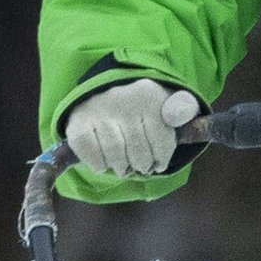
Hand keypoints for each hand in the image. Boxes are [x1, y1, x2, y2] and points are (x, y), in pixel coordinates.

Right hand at [64, 78, 200, 177]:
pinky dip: (98, 163)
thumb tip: (183, 112)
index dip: (162, 157)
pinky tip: (104, 164)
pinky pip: (88, 150)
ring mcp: (97, 110)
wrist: (105, 93)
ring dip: (122, 166)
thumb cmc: (143, 108)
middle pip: (137, 148)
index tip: (160, 164)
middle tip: (142, 167)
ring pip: (114, 151)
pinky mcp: (77, 122)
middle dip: (142, 164)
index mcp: (148, 94)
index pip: (160, 136)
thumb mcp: (168, 103)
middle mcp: (121, 99)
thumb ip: (182, 108)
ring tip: (125, 167)